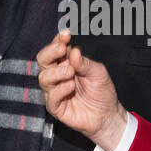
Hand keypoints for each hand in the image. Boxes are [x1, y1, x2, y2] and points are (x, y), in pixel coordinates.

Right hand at [37, 29, 126, 150]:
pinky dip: (60, 90)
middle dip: (50, 52)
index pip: (56, 49)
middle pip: (43, 60)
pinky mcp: (55, 106)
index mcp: (67, 63)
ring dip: (56, 72)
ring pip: (44, 77)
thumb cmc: (102, 92)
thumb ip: (85, 62)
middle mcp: (58, 75)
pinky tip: (71, 86)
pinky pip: (51, 97)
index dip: (58, 40)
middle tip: (62, 49)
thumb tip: (73, 51)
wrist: (107, 115)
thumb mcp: (98, 73)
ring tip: (71, 72)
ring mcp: (55, 91)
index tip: (65, 34)